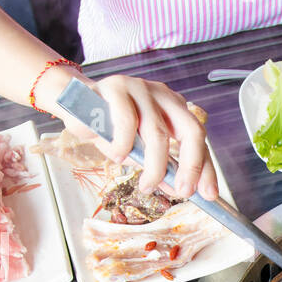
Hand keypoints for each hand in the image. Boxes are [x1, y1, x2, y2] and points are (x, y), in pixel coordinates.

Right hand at [57, 74, 217, 199]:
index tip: (208, 194)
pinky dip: (124, 145)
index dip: (206, 168)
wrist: (73, 102)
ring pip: (158, 133)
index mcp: (174, 109)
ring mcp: (142, 88)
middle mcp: (164, 96)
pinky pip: (127, 122)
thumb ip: (158, 166)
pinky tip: (117, 156)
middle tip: (183, 191)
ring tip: (145, 184)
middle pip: (191, 130)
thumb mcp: (138, 152)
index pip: (199, 139)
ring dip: (154, 166)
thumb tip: (176, 188)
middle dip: (191, 166)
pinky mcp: (117, 87)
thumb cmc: (109, 127)